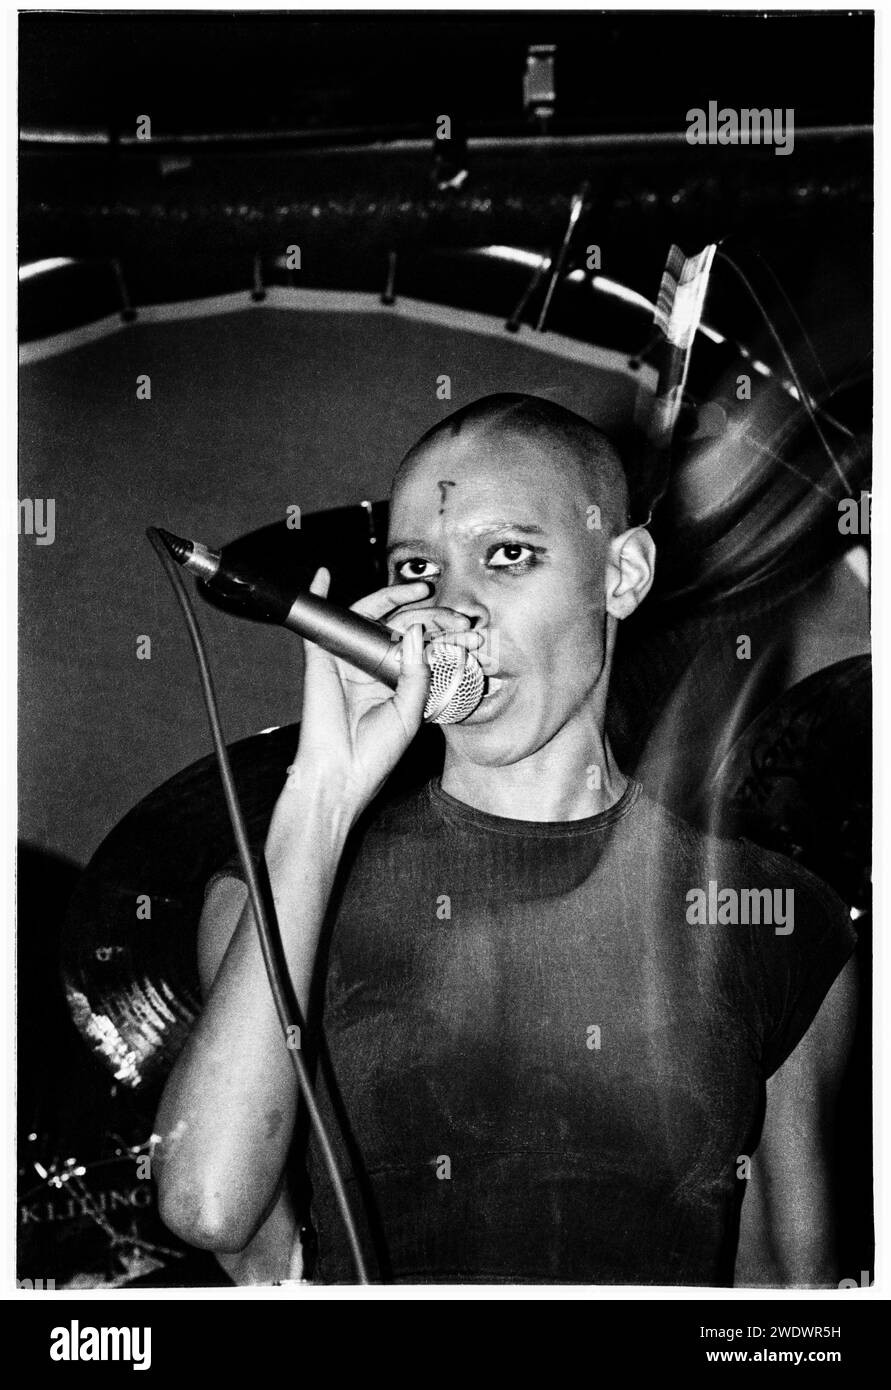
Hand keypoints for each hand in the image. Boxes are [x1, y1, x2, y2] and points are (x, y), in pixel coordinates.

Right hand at [272, 568, 482, 826]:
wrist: (343, 774)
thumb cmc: (375, 752)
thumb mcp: (412, 709)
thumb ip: (417, 670)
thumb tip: (414, 631)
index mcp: (395, 677)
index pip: (421, 644)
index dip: (445, 635)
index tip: (471, 635)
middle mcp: (372, 664)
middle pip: (399, 624)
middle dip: (431, 615)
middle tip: (455, 615)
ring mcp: (348, 659)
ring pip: (370, 616)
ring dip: (393, 596)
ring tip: (420, 590)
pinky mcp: (322, 659)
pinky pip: (320, 622)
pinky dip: (318, 594)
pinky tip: (324, 575)